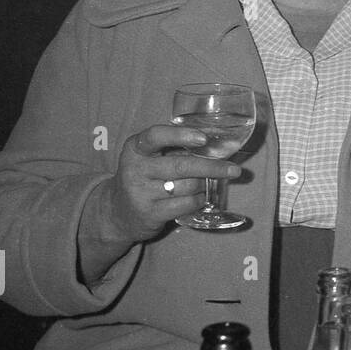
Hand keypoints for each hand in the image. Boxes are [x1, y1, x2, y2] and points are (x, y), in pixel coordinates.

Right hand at [92, 123, 242, 244]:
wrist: (116, 212)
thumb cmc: (143, 177)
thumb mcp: (148, 158)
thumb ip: (172, 148)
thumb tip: (215, 144)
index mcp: (135, 148)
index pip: (155, 136)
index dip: (180, 135)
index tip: (203, 138)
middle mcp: (135, 169)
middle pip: (181, 165)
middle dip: (212, 167)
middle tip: (234, 170)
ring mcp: (141, 193)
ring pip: (188, 186)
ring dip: (204, 185)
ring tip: (206, 184)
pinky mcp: (150, 213)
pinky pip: (186, 205)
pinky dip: (198, 201)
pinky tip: (200, 198)